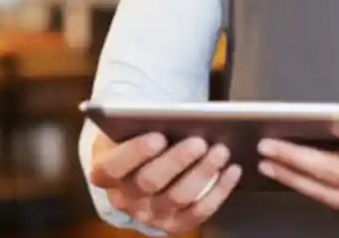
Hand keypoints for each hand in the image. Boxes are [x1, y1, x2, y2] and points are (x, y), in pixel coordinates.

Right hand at [88, 131, 242, 233]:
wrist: (135, 174)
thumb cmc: (134, 141)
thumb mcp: (125, 130)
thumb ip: (137, 123)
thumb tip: (161, 114)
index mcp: (105, 173)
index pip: (115, 166)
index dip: (136, 152)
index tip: (158, 136)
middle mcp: (125, 199)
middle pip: (150, 182)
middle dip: (178, 160)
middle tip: (200, 141)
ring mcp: (149, 215)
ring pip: (178, 198)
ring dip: (203, 173)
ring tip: (221, 151)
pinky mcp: (173, 224)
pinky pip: (199, 212)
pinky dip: (219, 191)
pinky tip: (233, 170)